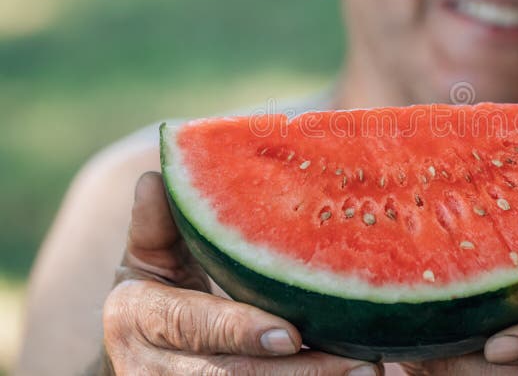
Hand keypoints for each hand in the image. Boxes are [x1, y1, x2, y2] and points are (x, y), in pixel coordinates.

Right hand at [100, 171, 380, 375]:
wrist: (138, 353)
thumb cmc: (156, 293)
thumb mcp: (148, 257)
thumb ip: (156, 222)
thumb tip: (153, 176)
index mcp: (135, 317)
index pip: (191, 324)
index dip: (240, 330)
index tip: (290, 334)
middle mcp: (150, 367)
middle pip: (233, 375)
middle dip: (298, 372)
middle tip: (358, 363)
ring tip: (367, 371)